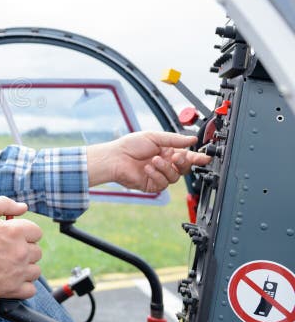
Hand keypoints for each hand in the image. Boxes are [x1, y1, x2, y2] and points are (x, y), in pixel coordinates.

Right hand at [0, 196, 42, 298]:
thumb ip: (4, 204)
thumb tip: (23, 207)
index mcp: (15, 231)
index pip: (37, 232)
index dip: (25, 233)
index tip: (13, 237)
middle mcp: (20, 252)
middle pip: (37, 252)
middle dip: (24, 250)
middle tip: (7, 251)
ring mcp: (18, 272)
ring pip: (35, 270)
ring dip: (25, 268)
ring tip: (8, 265)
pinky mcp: (12, 290)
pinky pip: (31, 289)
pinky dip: (24, 286)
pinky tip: (11, 279)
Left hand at [87, 131, 211, 191]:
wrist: (115, 158)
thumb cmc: (130, 145)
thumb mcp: (154, 137)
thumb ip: (174, 139)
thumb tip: (192, 139)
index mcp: (167, 151)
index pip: (187, 156)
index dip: (198, 157)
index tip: (206, 157)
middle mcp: (165, 164)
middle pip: (184, 168)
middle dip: (182, 162)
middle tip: (176, 156)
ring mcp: (159, 175)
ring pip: (175, 176)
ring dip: (165, 168)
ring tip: (154, 160)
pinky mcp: (152, 185)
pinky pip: (163, 184)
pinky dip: (156, 175)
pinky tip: (147, 168)